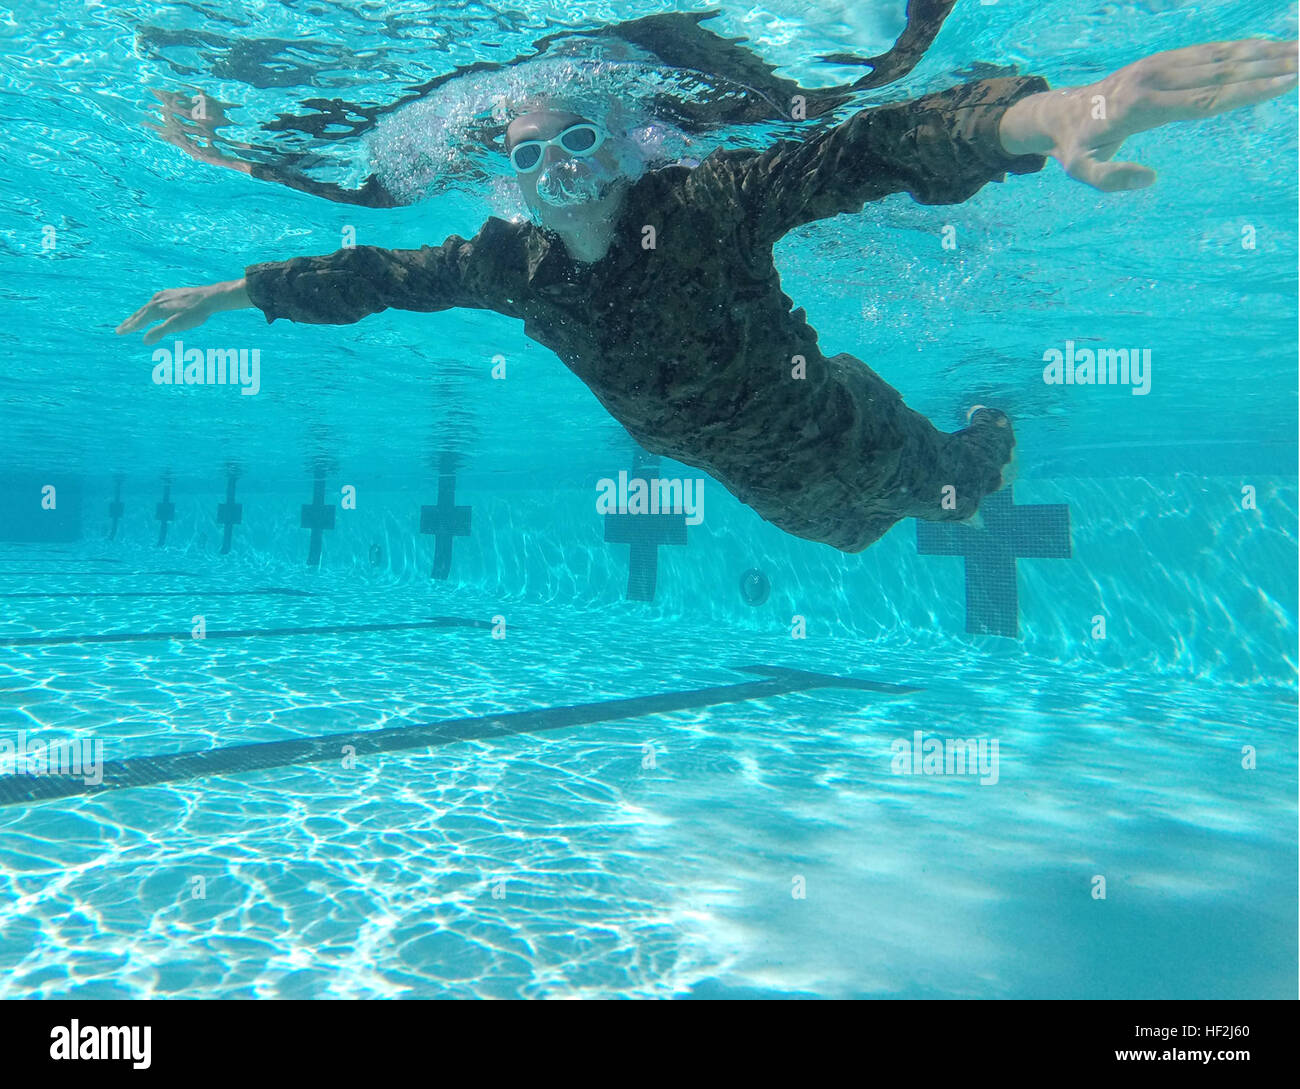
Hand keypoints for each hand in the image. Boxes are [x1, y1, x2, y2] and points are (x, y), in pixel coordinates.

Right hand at [116, 278, 251, 344]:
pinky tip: (153, 308)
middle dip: (130, 322)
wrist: (210, 297)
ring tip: (133, 320)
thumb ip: (160, 332)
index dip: (129, 327)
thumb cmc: (195, 313)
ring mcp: (164, 295)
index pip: (139, 320)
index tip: (118, 333)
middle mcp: (157, 300)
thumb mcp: (177, 325)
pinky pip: (155, 302)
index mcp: (156, 308)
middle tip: (119, 329)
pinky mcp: (172, 293)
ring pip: (147, 307)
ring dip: (139, 315)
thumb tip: (144, 341)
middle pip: (140, 313)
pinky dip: (149, 308)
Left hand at [1001, 38, 1297, 190]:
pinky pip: (1208, 51)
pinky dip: (1240, 48)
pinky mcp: (1162, 60)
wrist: (1061, 112)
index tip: (1284, 84)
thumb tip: (1149, 179)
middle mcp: (1155, 78)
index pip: (1205, 99)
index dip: (1246, 92)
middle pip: (1221, 73)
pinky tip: (1269, 47)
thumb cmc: (1076, 147)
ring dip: (1263, 52)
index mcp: (1143, 106)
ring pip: (1219, 56)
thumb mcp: (1082, 171)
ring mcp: (1160, 65)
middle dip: (1268, 67)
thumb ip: (1110, 179)